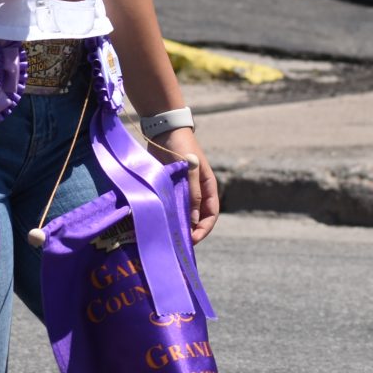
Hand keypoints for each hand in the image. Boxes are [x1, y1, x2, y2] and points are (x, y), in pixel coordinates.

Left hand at [149, 127, 219, 244]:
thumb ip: (193, 193)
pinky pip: (173, 205)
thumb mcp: (190, 169)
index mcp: (208, 187)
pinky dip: (169, 214)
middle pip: (198, 217)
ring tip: (169, 235)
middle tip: (178, 242)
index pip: (211, 214)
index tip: (192, 240)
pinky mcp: (171, 187)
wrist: (165, 130)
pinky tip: (161, 221)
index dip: (204, 229)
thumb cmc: (182, 146)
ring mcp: (184, 190)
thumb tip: (194, 220)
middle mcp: (198, 191)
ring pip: (185, 212)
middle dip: (191, 230)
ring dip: (179, 224)